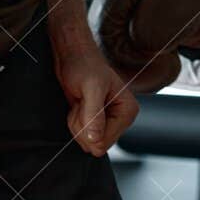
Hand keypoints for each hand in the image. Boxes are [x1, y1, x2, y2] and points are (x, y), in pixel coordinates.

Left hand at [51, 29, 138, 156]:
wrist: (72, 57)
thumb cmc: (84, 65)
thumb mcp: (91, 88)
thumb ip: (94, 115)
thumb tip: (96, 139)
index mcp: (128, 110)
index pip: (106, 141)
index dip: (89, 128)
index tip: (86, 106)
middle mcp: (120, 118)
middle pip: (97, 143)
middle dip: (82, 125)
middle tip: (82, 102)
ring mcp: (107, 120)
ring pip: (87, 140)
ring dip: (77, 122)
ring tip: (80, 101)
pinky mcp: (95, 120)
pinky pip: (81, 134)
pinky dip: (74, 122)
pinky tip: (78, 106)